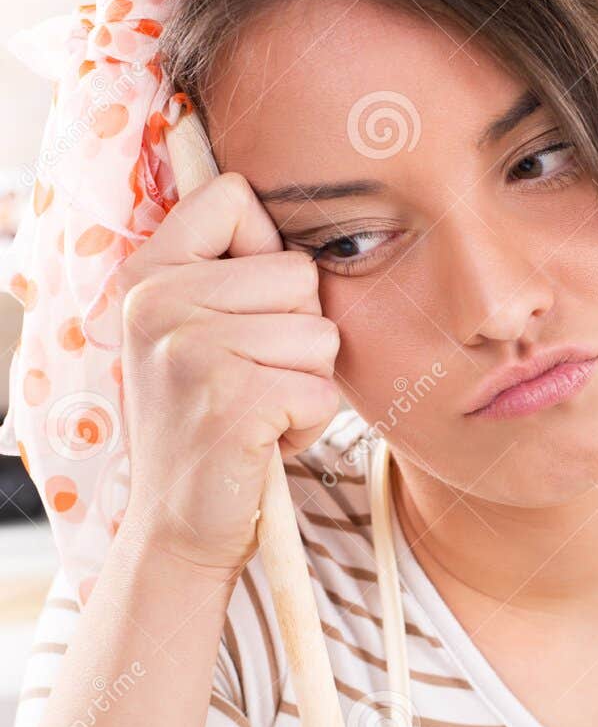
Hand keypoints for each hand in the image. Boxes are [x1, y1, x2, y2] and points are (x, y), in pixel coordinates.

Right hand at [114, 171, 339, 579]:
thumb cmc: (208, 424)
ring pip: (320, 334)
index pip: (235, 198)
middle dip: (298, 336)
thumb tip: (306, 211)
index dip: (267, 252)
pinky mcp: (233, 398)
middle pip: (299, 273)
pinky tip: (263, 442)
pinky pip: (321, 390)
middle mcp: (158, 302)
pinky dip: (307, 425)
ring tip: (258, 411)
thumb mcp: (197, 333)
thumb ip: (230, 271)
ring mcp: (191, 349)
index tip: (246, 311)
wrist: (179, 528)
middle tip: (252, 381)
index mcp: (147, 273)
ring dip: (306, 385)